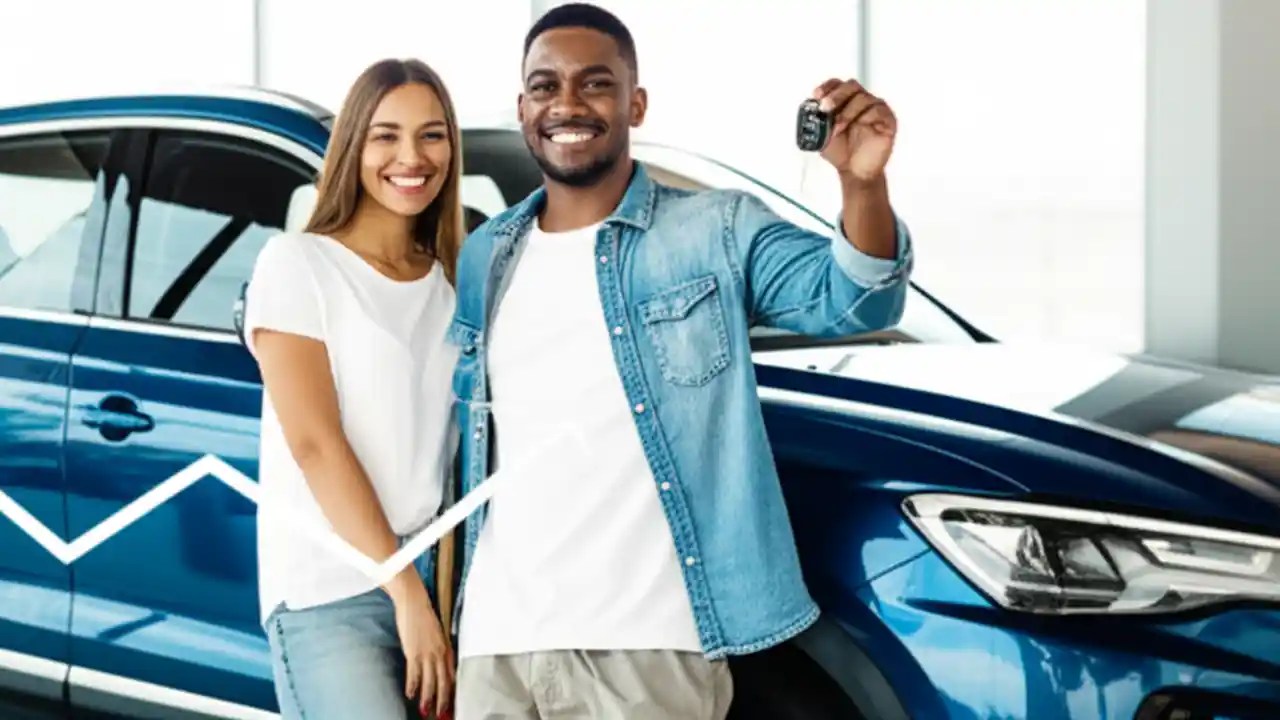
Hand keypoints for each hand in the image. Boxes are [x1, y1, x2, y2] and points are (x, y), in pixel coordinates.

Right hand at [387, 574, 454, 717]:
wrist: (414, 601)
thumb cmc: (424, 615)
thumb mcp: (437, 633)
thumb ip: (439, 647)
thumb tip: (436, 661)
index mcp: (446, 647)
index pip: (451, 674)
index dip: (451, 690)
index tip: (451, 702)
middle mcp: (439, 653)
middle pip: (443, 681)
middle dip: (442, 700)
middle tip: (442, 714)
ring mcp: (427, 653)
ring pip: (430, 681)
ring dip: (428, 698)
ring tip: (426, 710)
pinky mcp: (413, 652)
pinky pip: (414, 674)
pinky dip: (413, 686)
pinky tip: (410, 695)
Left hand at [811, 78, 897, 182]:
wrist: (855, 172)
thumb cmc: (841, 152)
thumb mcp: (822, 134)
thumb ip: (817, 121)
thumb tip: (810, 108)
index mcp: (845, 102)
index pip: (838, 84)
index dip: (827, 87)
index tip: (816, 96)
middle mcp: (861, 102)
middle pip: (851, 86)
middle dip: (836, 96)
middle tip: (825, 108)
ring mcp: (875, 109)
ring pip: (863, 98)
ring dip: (847, 113)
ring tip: (837, 129)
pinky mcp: (888, 120)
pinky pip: (879, 110)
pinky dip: (866, 117)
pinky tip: (859, 126)